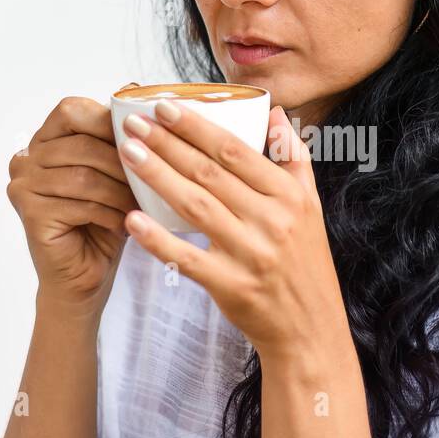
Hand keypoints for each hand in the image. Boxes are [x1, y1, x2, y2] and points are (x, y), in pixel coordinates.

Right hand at [7, 97, 140, 314]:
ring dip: (119, 190)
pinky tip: (122, 222)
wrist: (84, 274)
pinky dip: (109, 213)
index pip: (72, 110)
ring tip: (138, 204)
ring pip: (83, 175)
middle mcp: (26, 158)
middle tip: (149, 179)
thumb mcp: (116, 173)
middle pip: (80, 144)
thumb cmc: (103, 220)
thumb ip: (118, 138)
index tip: (141, 138)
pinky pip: (79, 203)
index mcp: (45, 139)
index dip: (107, 121)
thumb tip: (136, 95)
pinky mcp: (29, 212)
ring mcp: (23, 185)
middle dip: (122, 162)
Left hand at [116, 101, 346, 355]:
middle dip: (167, 143)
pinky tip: (132, 219)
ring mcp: (251, 254)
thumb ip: (292, 157)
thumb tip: (272, 113)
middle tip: (133, 122)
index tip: (166, 107)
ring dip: (158, 176)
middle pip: (210, 172)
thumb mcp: (310, 206)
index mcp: (289, 196)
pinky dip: (158, 239)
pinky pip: (188, 258)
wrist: (310, 330)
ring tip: (128, 153)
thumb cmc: (305, 264)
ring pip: (195, 205)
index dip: (197, 126)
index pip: (236, 150)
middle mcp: (272, 221)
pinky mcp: (231, 286)